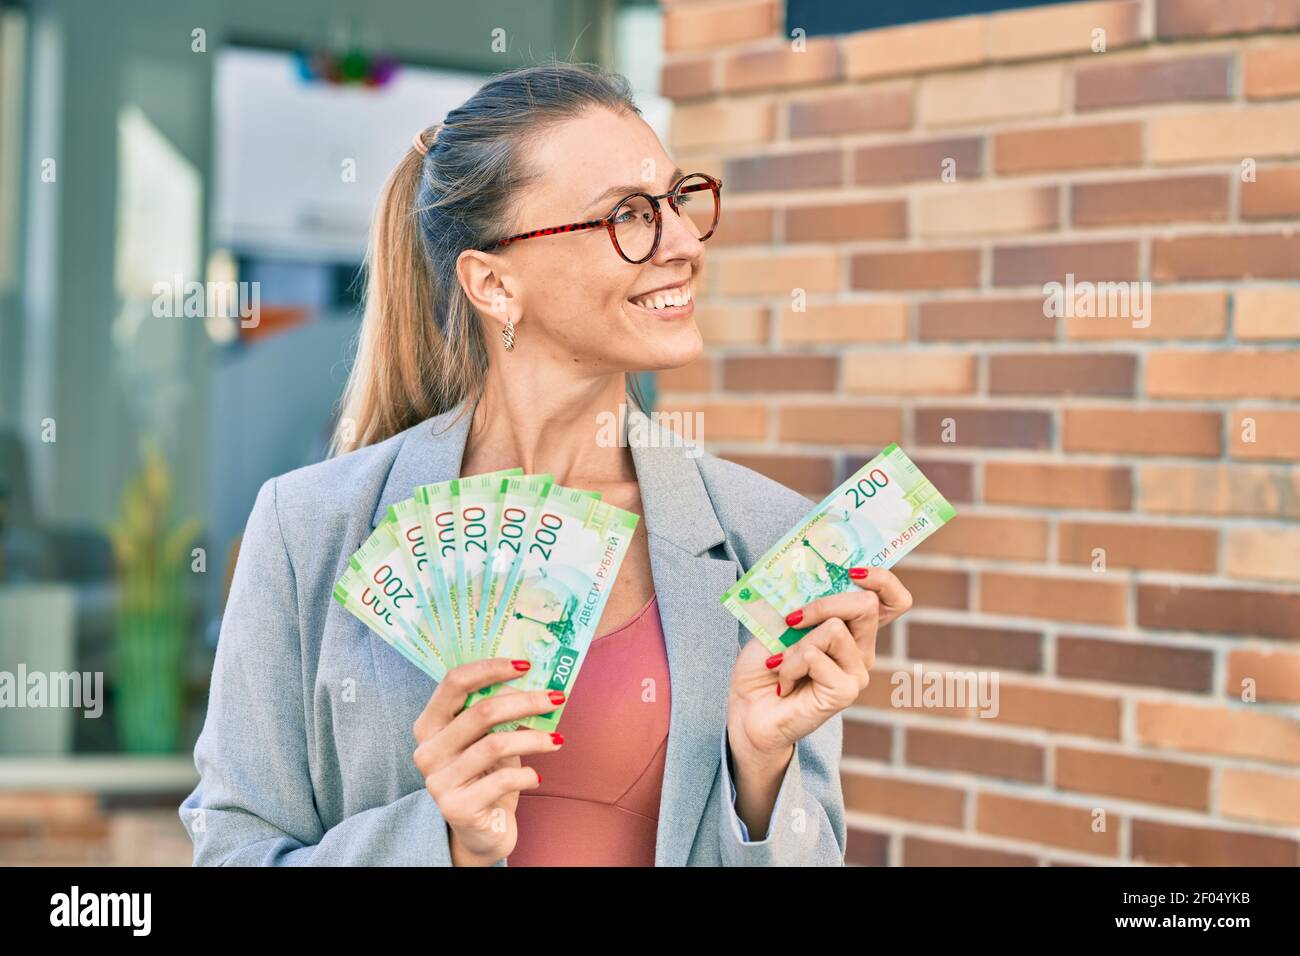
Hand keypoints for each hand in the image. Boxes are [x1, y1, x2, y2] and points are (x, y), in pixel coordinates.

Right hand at [412, 658, 564, 865]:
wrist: (481, 831)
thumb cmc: (487, 775)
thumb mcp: (488, 739)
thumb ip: (498, 711)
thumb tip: (536, 678)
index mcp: (429, 724)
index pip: (454, 682)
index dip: (491, 668)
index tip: (526, 664)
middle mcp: (427, 750)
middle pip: (481, 711)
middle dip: (526, 701)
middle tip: (557, 698)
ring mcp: (438, 781)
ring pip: (495, 744)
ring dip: (534, 738)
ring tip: (556, 739)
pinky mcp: (456, 807)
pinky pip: (502, 779)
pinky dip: (527, 774)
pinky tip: (537, 775)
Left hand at [727, 567, 912, 759]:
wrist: (749, 707)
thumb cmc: (765, 663)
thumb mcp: (782, 621)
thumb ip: (805, 600)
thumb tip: (814, 575)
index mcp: (853, 629)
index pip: (893, 600)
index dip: (882, 579)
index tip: (853, 570)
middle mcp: (862, 650)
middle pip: (867, 604)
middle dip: (823, 603)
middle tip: (791, 620)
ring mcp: (857, 672)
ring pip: (835, 629)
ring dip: (795, 643)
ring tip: (781, 663)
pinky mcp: (845, 692)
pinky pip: (814, 655)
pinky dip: (789, 664)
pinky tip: (784, 683)